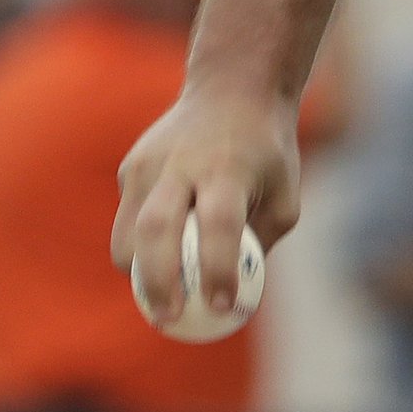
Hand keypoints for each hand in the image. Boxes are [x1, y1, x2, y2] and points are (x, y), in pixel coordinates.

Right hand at [113, 87, 302, 325]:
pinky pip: (128, 220)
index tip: (223, 307)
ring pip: (129, 231)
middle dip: (160, 281)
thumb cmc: (267, 155)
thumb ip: (260, 242)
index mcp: (228, 170)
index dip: (218, 268)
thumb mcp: (285, 197)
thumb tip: (236, 295)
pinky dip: (140, 248)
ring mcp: (148, 164)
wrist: (232, 92)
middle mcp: (182, 165)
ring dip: (140, 272)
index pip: (220, 224)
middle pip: (157, 229)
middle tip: (169, 319)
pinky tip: (161, 257)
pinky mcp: (130, 168)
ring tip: (161, 300)